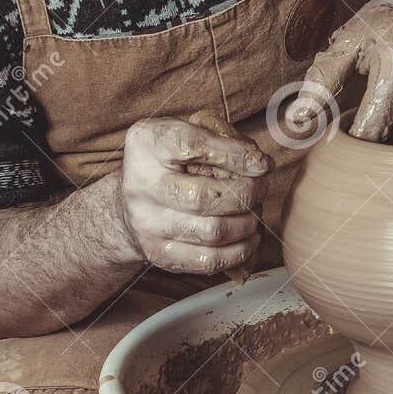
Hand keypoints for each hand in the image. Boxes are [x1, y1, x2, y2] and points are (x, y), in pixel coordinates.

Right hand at [115, 114, 269, 273]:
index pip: (193, 146)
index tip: (262, 163)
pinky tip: (247, 237)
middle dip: (247, 193)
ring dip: (248, 223)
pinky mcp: (159, 254)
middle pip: (206, 197)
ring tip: (254, 211)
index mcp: (147, 144)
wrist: (130, 203)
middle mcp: (141, 185)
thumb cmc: (170, 161)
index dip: (234, 155)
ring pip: (213, 231)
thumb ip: (220, 138)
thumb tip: (260, 164)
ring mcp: (147, 224)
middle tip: (261, 188)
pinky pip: (209, 260)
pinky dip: (239, 251)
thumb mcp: (185, 133)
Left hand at [289, 0, 392, 147]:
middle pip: (386, 147)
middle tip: (349, 120)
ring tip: (372, 115)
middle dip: (362, 141)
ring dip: (384, 143)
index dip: (344, 140)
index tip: (333, 130)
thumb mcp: (356, 33)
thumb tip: (298, 117)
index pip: (368, 134)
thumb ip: (325, 77)